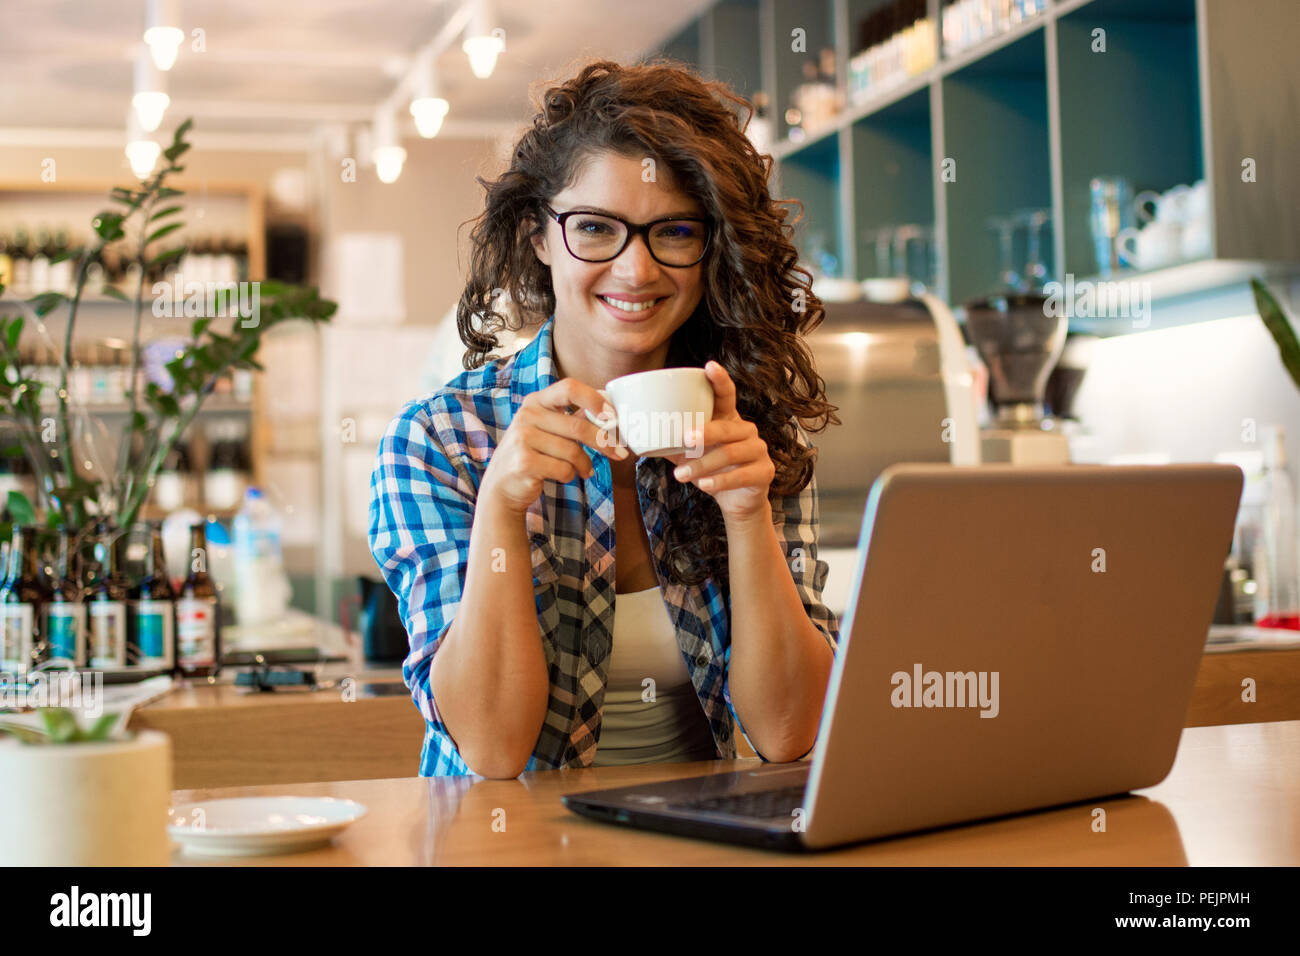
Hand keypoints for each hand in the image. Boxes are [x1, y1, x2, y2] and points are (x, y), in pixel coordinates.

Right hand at [482, 377, 629, 514]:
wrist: (503, 484)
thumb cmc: (534, 453)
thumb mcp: (549, 429)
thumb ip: (574, 418)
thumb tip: (611, 414)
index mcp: (536, 401)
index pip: (569, 388)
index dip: (595, 400)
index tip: (613, 417)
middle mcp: (527, 415)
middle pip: (578, 426)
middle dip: (604, 442)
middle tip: (619, 453)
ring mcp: (522, 438)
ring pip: (573, 451)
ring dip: (584, 464)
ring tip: (583, 469)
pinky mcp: (524, 462)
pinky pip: (563, 469)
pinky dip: (571, 475)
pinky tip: (566, 476)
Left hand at [667, 360, 773, 520]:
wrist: (735, 499)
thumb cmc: (710, 468)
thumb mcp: (688, 453)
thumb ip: (667, 441)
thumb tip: (633, 434)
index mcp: (728, 419)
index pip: (727, 394)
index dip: (720, 380)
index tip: (709, 366)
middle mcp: (746, 430)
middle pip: (727, 428)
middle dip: (706, 432)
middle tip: (685, 438)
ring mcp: (758, 450)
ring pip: (730, 453)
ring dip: (703, 465)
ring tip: (681, 475)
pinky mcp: (765, 472)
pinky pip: (741, 475)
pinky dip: (720, 481)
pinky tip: (704, 485)